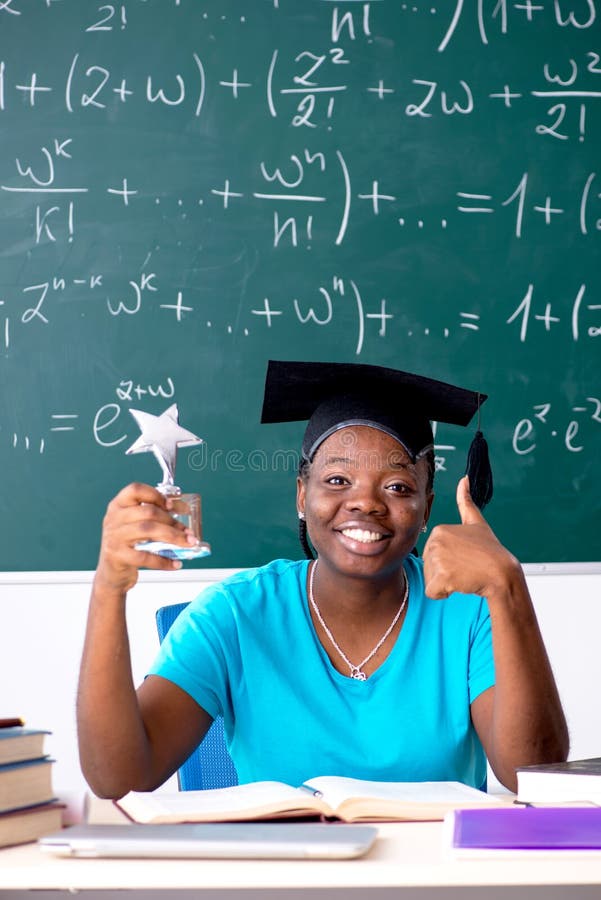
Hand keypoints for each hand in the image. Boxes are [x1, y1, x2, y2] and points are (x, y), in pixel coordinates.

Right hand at [95, 483, 197, 592]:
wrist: (112, 573)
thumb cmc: (127, 545)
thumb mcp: (134, 524)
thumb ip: (154, 514)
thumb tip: (182, 508)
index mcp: (119, 505)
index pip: (136, 490)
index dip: (156, 495)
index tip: (172, 505)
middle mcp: (114, 518)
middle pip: (148, 512)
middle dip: (173, 521)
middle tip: (189, 531)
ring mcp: (114, 537)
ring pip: (148, 530)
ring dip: (173, 536)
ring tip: (188, 543)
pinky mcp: (118, 556)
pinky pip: (145, 556)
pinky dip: (163, 560)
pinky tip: (175, 563)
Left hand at [422, 476, 518, 600]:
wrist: (503, 574)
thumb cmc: (491, 552)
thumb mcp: (476, 523)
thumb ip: (466, 501)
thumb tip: (464, 478)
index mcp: (440, 530)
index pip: (432, 554)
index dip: (448, 560)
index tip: (465, 557)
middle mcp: (436, 542)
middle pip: (429, 567)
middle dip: (445, 573)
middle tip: (465, 568)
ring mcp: (438, 559)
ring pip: (431, 580)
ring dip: (446, 584)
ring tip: (464, 576)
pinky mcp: (442, 577)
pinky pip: (432, 592)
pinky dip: (444, 594)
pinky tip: (460, 585)